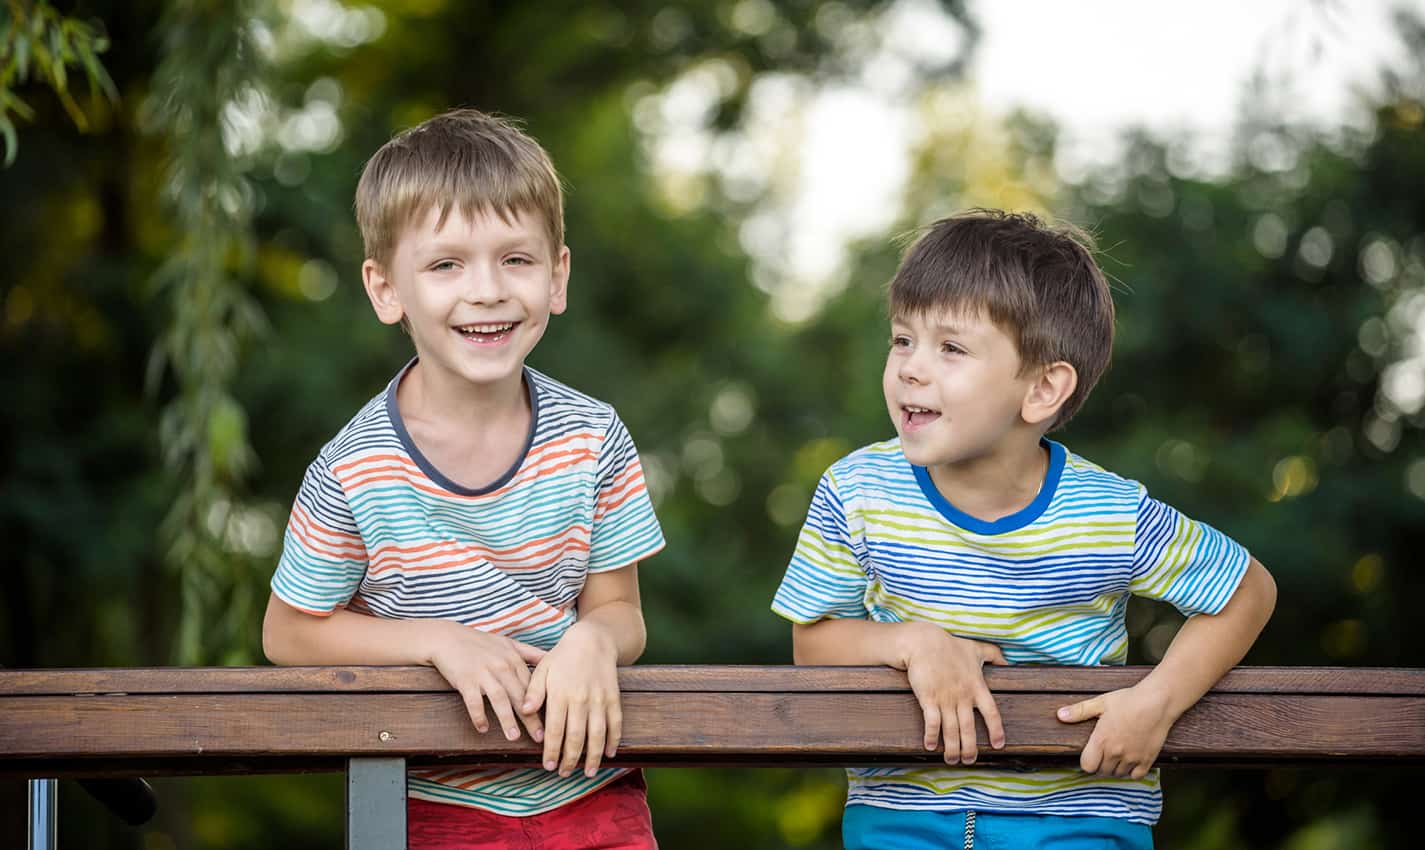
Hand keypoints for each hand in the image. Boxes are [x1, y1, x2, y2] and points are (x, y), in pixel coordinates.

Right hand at [427, 621, 547, 742]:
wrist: (448, 638)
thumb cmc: (480, 643)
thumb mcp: (508, 643)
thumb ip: (530, 653)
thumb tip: (552, 658)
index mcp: (513, 659)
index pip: (532, 685)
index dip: (541, 704)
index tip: (550, 721)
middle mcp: (501, 666)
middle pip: (519, 695)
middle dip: (530, 718)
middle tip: (539, 737)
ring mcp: (483, 673)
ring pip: (499, 699)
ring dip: (507, 720)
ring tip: (514, 737)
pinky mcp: (466, 680)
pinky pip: (474, 701)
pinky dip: (479, 715)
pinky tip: (483, 728)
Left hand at [522, 620, 621, 777]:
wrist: (592, 640)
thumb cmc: (562, 656)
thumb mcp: (542, 669)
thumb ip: (533, 691)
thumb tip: (524, 711)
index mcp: (560, 694)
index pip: (554, 730)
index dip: (551, 750)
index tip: (547, 766)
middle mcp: (580, 699)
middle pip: (576, 736)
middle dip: (570, 759)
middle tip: (564, 773)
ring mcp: (599, 699)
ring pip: (597, 734)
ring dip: (593, 756)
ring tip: (588, 772)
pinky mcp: (613, 697)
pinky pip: (615, 723)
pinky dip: (614, 739)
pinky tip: (610, 753)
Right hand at [897, 622, 1007, 764]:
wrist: (923, 642)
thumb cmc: (950, 645)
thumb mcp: (976, 647)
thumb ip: (995, 655)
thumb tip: (1009, 662)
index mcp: (977, 686)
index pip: (991, 713)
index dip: (996, 730)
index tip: (998, 745)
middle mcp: (963, 696)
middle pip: (970, 728)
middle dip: (970, 748)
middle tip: (969, 762)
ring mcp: (946, 698)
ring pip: (951, 730)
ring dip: (952, 748)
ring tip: (952, 761)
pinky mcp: (928, 698)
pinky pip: (932, 722)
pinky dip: (932, 736)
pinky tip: (930, 746)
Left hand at [1056, 683, 1174, 778]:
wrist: (1157, 702)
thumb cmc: (1128, 700)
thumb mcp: (1101, 703)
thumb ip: (1079, 711)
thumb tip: (1059, 715)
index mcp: (1101, 740)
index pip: (1087, 766)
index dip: (1087, 761)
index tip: (1091, 754)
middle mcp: (1116, 752)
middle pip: (1102, 771)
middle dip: (1101, 764)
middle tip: (1105, 753)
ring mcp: (1132, 758)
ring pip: (1118, 774)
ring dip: (1115, 768)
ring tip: (1117, 756)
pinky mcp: (1147, 760)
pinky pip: (1135, 776)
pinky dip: (1132, 772)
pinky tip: (1130, 761)